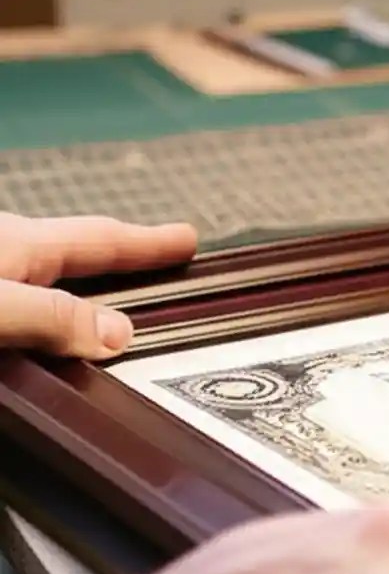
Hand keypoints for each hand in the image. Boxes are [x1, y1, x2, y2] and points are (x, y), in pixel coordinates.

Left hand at [0, 213, 196, 359]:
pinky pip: (21, 304)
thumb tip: (119, 334)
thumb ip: (53, 318)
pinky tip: (38, 331)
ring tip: (108, 306)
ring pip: (45, 279)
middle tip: (161, 267)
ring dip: (83, 292)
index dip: (149, 243)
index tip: (186, 240)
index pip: (101, 240)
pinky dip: (46, 314)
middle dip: (123, 262)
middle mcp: (3, 252)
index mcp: (18, 243)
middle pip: (76, 254)